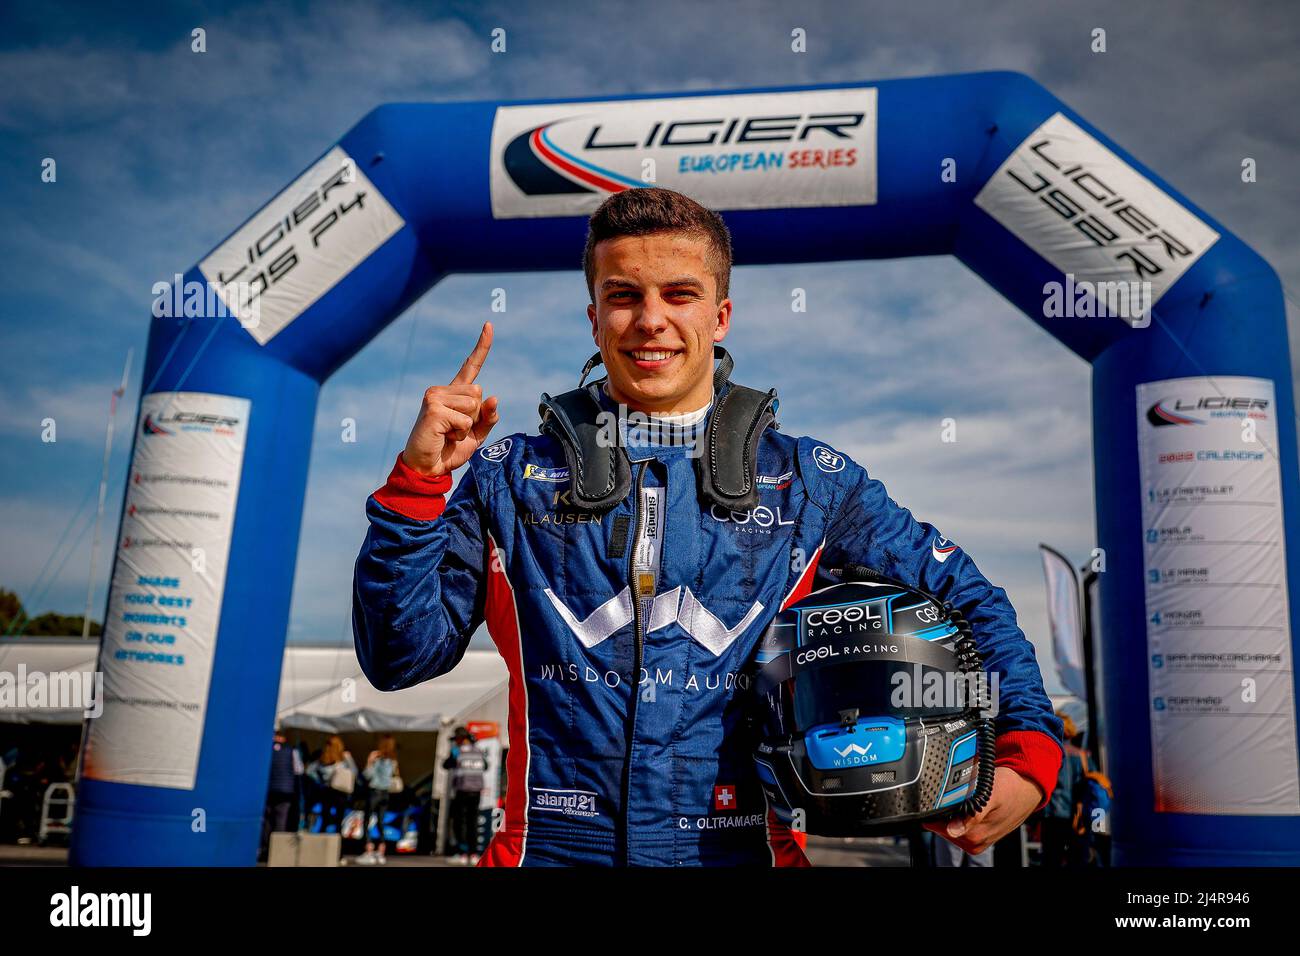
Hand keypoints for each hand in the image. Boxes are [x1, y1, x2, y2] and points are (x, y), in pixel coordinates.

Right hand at [402, 322, 500, 475]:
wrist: (428, 468)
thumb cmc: (449, 450)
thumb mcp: (476, 434)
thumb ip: (488, 417)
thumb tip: (494, 397)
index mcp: (454, 393)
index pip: (471, 366)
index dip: (482, 346)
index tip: (489, 325)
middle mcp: (442, 390)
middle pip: (479, 394)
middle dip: (475, 417)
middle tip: (455, 430)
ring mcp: (435, 396)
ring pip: (474, 406)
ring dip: (467, 427)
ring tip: (448, 434)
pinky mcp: (433, 408)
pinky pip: (465, 420)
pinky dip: (459, 434)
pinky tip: (443, 436)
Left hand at [922, 766, 1043, 854]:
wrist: (1026, 788)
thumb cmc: (1010, 788)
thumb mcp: (989, 794)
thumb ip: (972, 814)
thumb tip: (953, 830)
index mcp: (974, 836)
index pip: (936, 826)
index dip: (936, 808)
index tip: (945, 794)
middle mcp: (974, 842)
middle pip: (941, 826)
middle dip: (946, 808)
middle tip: (961, 791)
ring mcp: (977, 840)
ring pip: (949, 825)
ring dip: (954, 810)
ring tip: (969, 796)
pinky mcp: (980, 835)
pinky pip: (960, 824)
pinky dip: (961, 812)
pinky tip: (972, 803)